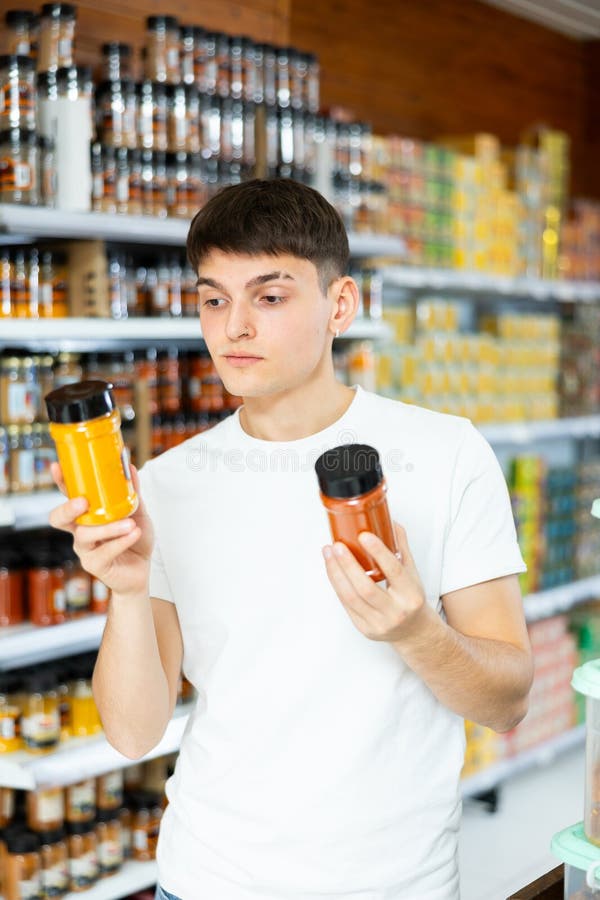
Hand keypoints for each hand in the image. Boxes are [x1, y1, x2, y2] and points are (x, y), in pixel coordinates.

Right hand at [49, 461, 153, 598]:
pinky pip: (104, 552)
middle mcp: (80, 530)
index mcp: (86, 514)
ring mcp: (85, 549)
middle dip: (67, 508)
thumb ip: (132, 492)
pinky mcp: (95, 565)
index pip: (68, 496)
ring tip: (130, 523)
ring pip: (85, 535)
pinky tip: (135, 533)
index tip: (57, 467)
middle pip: (59, 519)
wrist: (143, 568)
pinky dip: (121, 541)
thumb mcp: (137, 511)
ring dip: (109, 528)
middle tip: (83, 502)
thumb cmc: (134, 537)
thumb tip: (130, 467)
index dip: (61, 483)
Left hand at [321, 522, 426, 642]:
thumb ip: (400, 547)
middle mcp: (395, 612)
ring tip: (329, 554)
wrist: (414, 631)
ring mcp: (378, 623)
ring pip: (350, 597)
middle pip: (365, 587)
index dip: (377, 551)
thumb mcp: (412, 573)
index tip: (364, 535)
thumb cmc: (411, 599)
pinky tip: (332, 569)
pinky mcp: (364, 629)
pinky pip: (346, 604)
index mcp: (411, 595)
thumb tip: (389, 521)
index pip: (393, 570)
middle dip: (347, 564)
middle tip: (337, 545)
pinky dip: (337, 584)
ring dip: (335, 573)